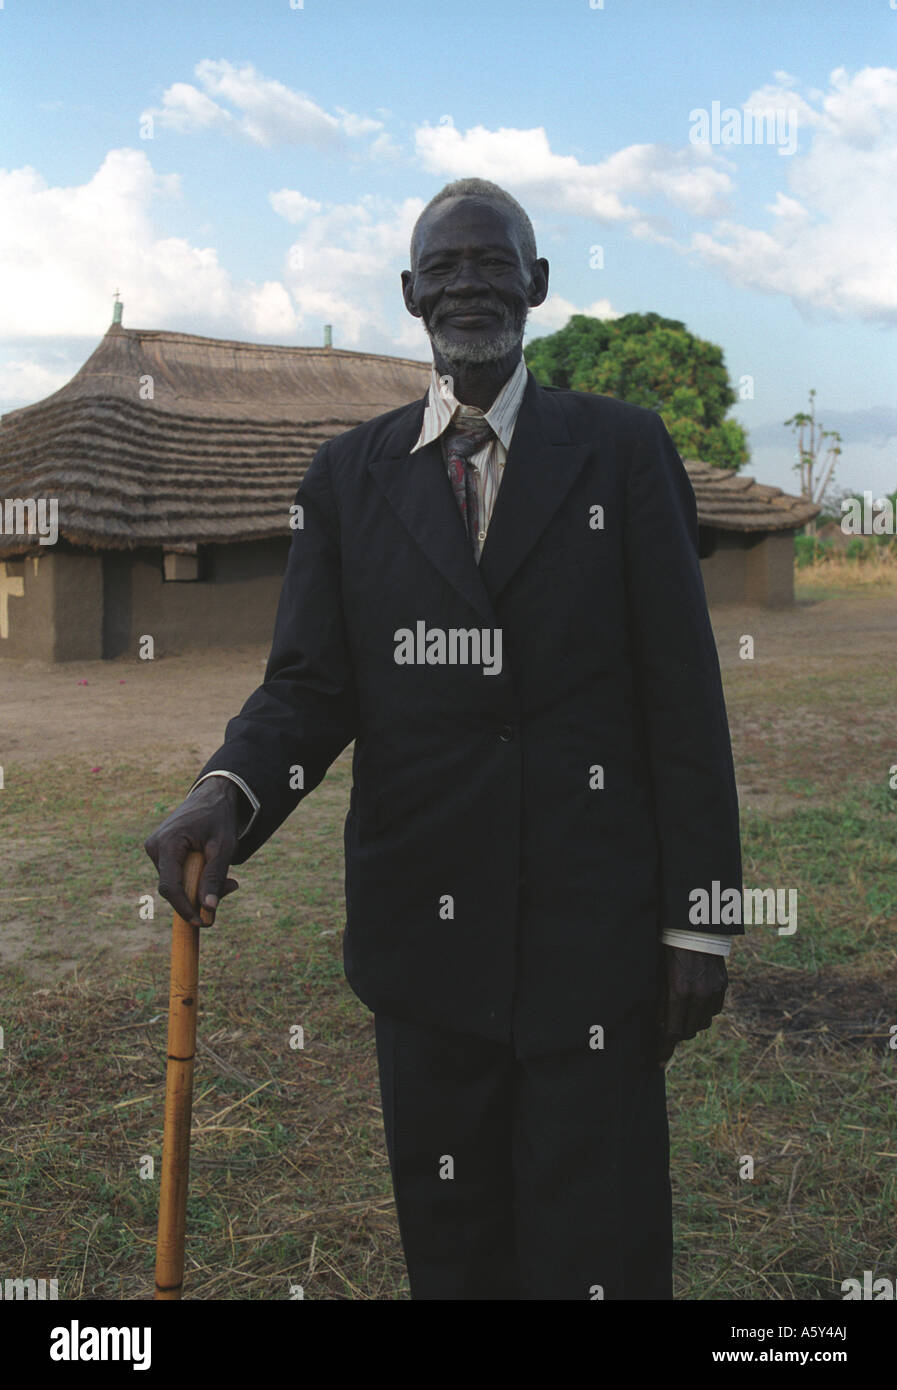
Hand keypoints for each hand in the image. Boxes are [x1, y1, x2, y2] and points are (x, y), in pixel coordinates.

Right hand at [144, 779, 240, 927]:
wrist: (212, 796)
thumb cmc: (219, 818)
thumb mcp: (223, 847)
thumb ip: (215, 877)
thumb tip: (208, 910)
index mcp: (168, 843)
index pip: (169, 886)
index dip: (184, 908)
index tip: (201, 922)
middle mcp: (155, 847)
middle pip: (174, 887)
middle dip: (199, 895)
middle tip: (231, 885)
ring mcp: (154, 849)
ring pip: (176, 883)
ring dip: (198, 885)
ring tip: (222, 867)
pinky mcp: (160, 852)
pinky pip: (176, 875)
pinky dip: (194, 877)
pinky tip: (210, 864)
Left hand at [656, 944, 727, 1065]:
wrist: (696, 925)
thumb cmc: (671, 947)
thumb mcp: (660, 973)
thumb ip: (661, 1000)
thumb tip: (661, 1024)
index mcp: (679, 991)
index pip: (671, 1032)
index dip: (663, 1050)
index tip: (657, 1063)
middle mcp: (699, 994)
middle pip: (688, 1031)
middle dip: (676, 1034)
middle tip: (666, 1031)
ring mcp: (713, 991)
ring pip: (703, 1023)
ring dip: (691, 1023)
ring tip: (680, 1015)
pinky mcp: (723, 985)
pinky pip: (714, 1009)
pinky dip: (704, 1011)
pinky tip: (695, 1003)